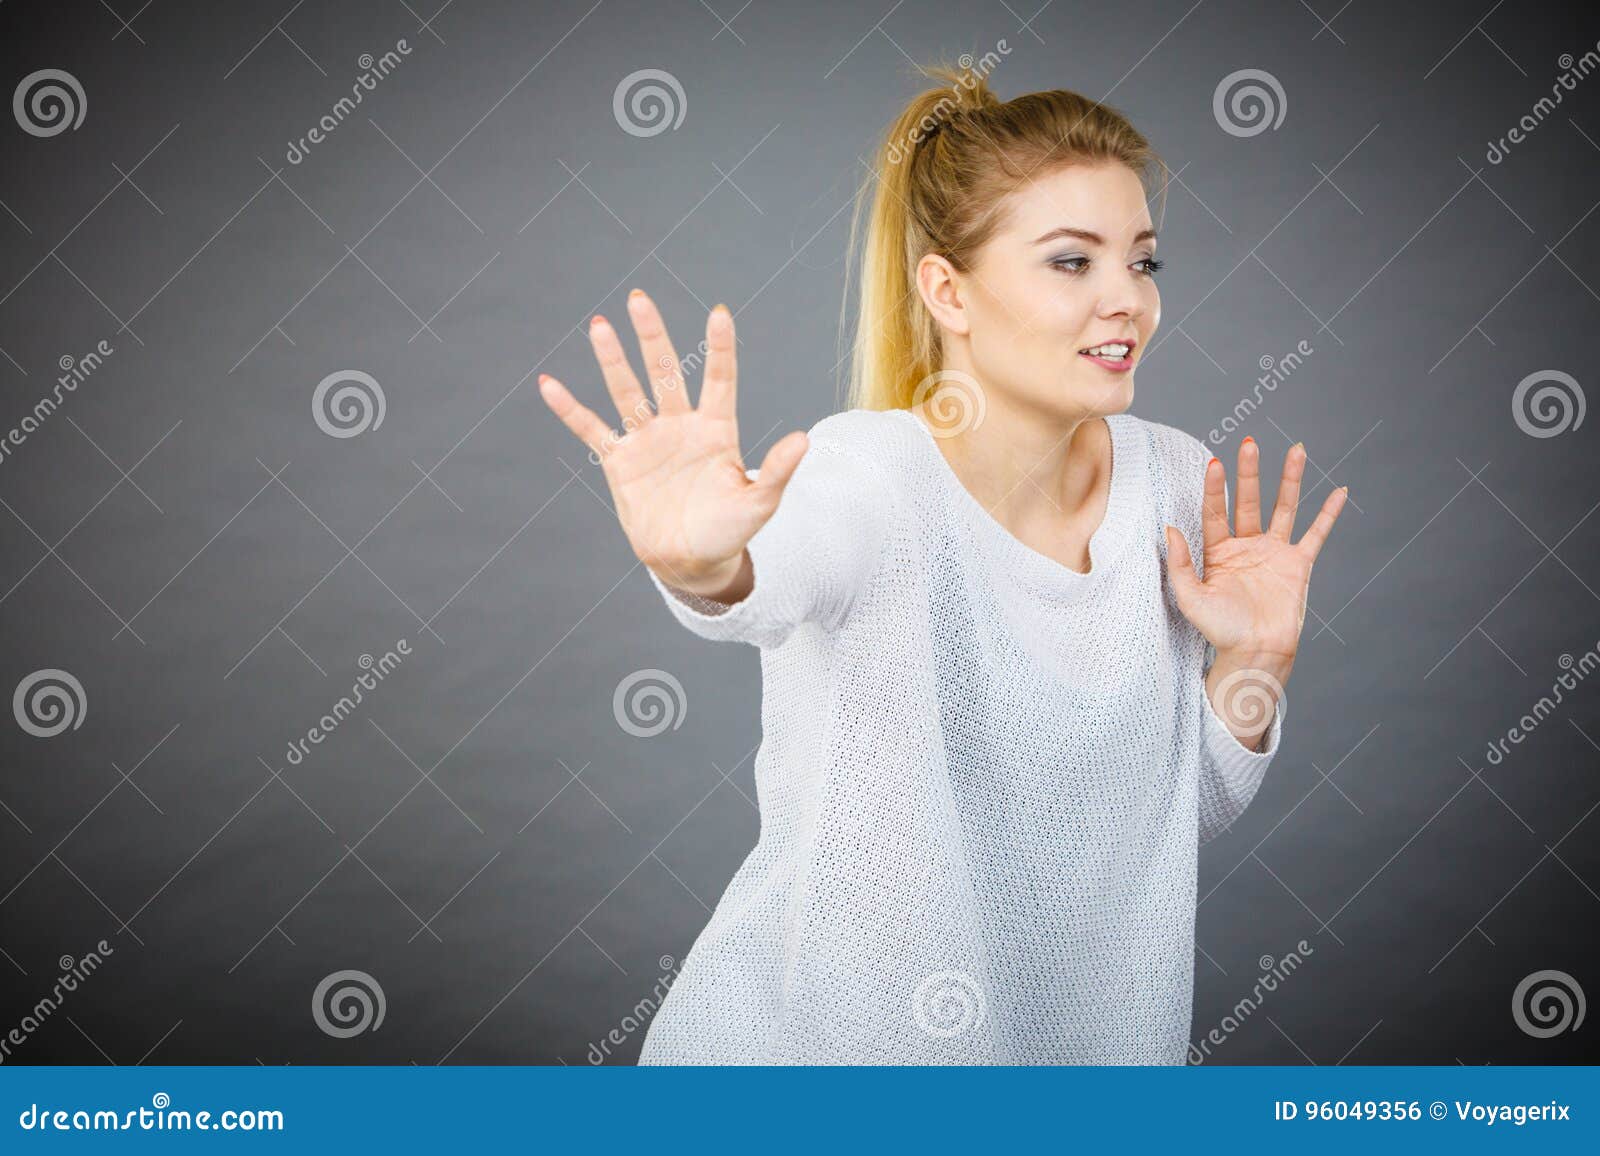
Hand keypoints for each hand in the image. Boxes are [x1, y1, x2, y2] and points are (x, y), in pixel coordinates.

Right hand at [538, 290, 810, 598]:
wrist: (691, 561)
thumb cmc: (729, 531)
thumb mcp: (759, 504)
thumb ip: (777, 471)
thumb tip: (802, 439)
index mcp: (717, 430)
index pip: (719, 380)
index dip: (719, 348)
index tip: (719, 313)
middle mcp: (680, 426)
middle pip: (665, 372)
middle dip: (652, 337)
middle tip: (638, 299)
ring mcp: (648, 441)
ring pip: (627, 392)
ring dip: (612, 361)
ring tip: (598, 326)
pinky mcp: (621, 462)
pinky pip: (591, 430)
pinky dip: (570, 409)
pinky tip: (549, 384)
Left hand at [1163, 438, 1347, 685]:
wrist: (1255, 655)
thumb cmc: (1220, 630)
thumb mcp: (1190, 598)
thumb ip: (1180, 564)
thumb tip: (1169, 528)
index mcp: (1218, 552)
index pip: (1215, 512)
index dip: (1215, 488)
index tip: (1214, 462)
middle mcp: (1247, 546)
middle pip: (1249, 502)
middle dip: (1249, 474)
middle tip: (1250, 444)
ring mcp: (1274, 553)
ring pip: (1284, 508)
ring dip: (1290, 480)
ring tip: (1297, 450)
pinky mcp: (1299, 564)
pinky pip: (1317, 534)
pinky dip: (1329, 513)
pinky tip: (1339, 491)